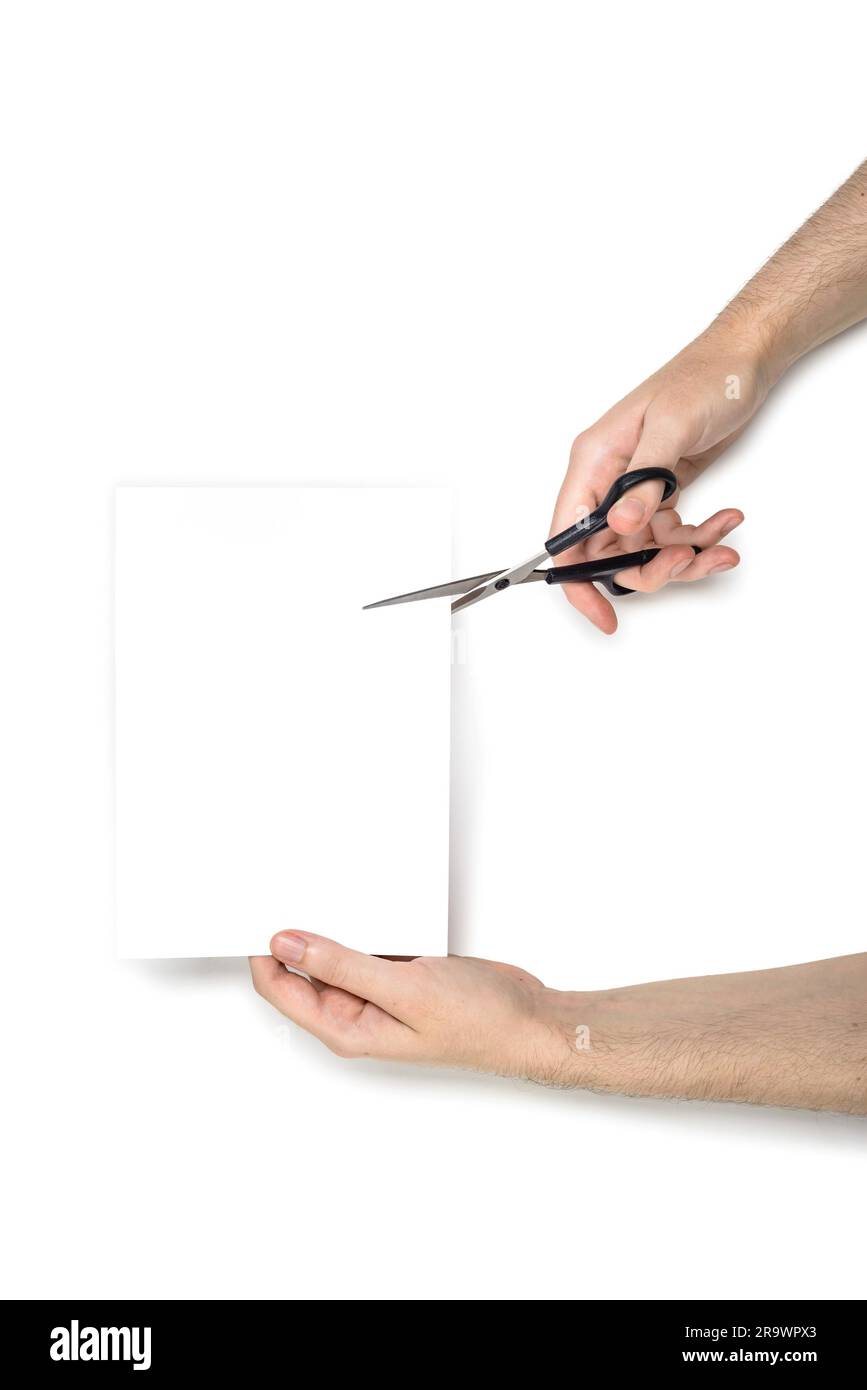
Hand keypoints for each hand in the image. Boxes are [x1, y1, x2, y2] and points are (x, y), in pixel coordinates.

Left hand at [251, 936, 866, 1112]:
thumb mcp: (402, 990)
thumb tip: (285, 943)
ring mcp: (378, 989)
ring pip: (336, 945)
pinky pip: (369, 938)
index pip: (277, 984)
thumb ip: (340, 965)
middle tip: (285, 876)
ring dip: (332, 918)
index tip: (253, 905)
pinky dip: (366, 916)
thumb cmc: (476, 1021)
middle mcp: (354, 1010)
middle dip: (293, 925)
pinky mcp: (402, 969)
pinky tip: (370, 892)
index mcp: (343, 1026)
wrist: (531, 1020)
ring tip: (326, 875)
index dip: (259, 946)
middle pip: (301, 963)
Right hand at [552, 325, 766, 631]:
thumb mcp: (673, 426)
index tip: (603, 614)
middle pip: (609, 552)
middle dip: (650, 568)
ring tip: (721, 540)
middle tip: (687, 561)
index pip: (568, 534)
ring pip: (645, 550)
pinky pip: (672, 535)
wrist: (743, 360)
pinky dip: (701, 538)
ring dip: (686, 555)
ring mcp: (637, 489)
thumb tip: (620, 525)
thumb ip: (645, 479)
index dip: (578, 581)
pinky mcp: (664, 492)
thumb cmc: (704, 378)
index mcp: (595, 461)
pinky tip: (726, 522)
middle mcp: (609, 480)